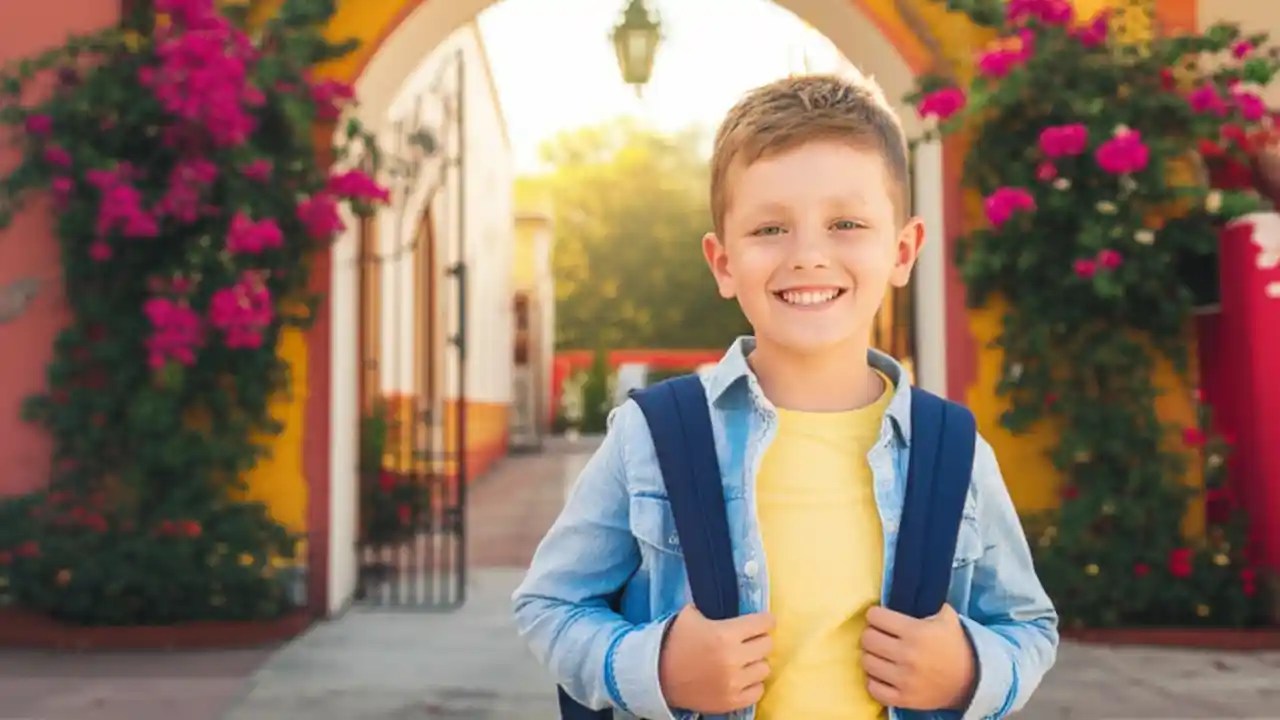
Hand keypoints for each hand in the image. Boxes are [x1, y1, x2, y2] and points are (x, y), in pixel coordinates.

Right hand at [658, 603, 773, 713]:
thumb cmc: (675, 642)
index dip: (764, 620)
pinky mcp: (731, 702)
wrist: (657, 676)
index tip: (761, 622)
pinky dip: (752, 684)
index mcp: (725, 634)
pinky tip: (740, 677)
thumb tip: (733, 603)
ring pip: (764, 668)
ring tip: (742, 661)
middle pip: (767, 645)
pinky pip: (758, 691)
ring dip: (755, 663)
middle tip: (748, 641)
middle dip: (759, 640)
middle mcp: (733, 659)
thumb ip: (713, 607)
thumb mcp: (689, 615)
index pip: (764, 623)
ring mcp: (734, 683)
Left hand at [860, 603, 976, 710]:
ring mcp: (904, 679)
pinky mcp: (903, 698)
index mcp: (915, 632)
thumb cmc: (955, 646)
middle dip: (871, 635)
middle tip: (879, 637)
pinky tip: (882, 675)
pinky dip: (874, 681)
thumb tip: (913, 587)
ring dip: (872, 657)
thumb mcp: (947, 618)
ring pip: (867, 662)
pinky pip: (873, 688)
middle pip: (867, 639)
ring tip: (881, 656)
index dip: (876, 615)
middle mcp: (907, 655)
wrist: (972, 681)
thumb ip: (928, 602)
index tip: (880, 618)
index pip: (875, 617)